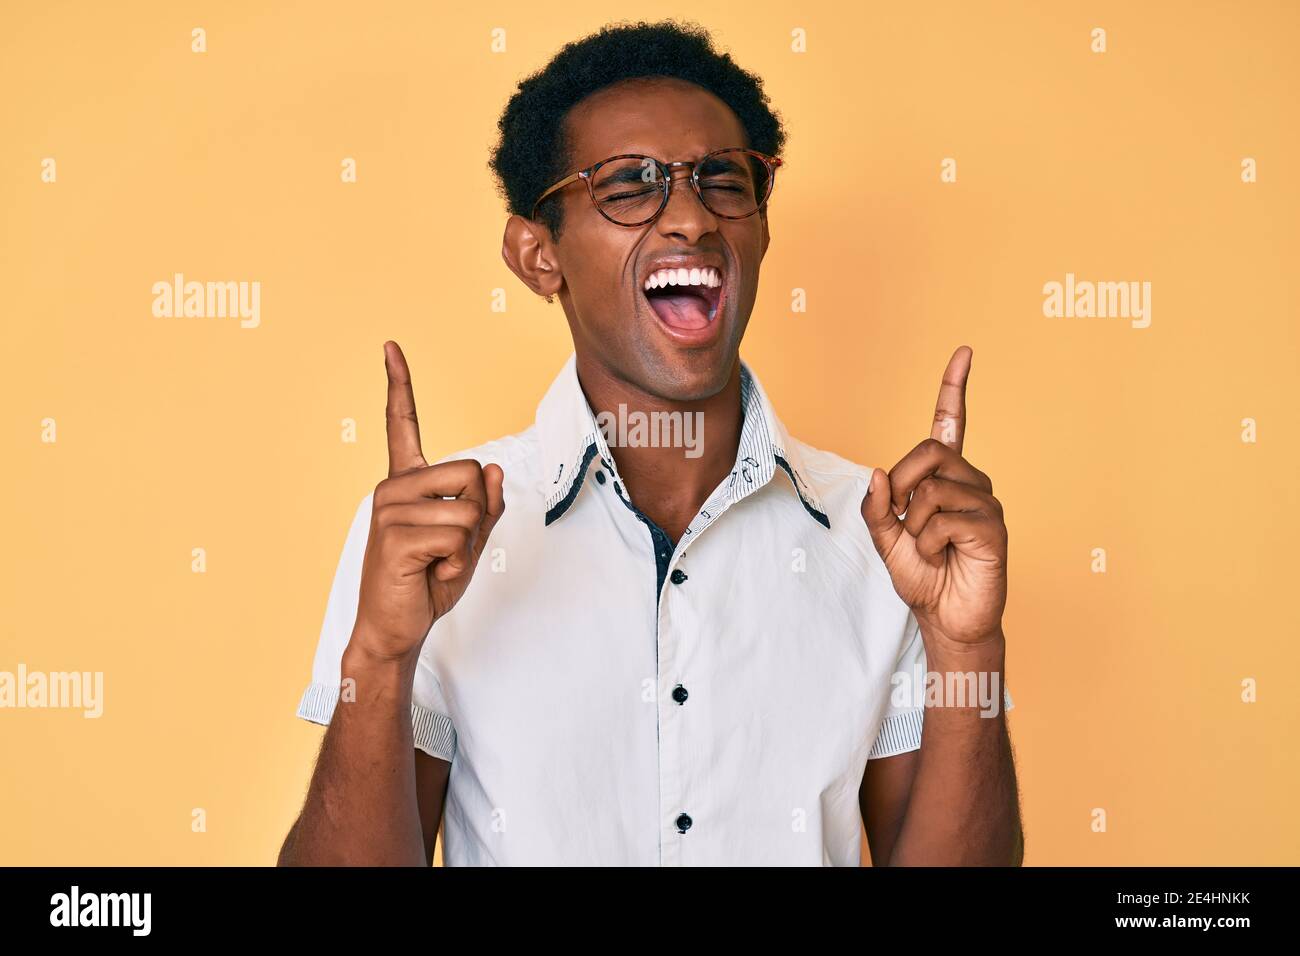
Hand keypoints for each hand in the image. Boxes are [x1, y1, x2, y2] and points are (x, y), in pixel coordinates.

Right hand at [350, 341, 505, 663]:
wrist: (396, 629)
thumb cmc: (428, 583)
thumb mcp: (469, 543)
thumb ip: (485, 507)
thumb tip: (496, 471)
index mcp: (407, 483)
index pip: (402, 424)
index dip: (399, 385)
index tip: (390, 345)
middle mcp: (393, 487)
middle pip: (473, 471)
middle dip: (479, 514)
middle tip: (448, 548)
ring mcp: (389, 508)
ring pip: (470, 507)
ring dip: (468, 544)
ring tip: (436, 563)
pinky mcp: (394, 534)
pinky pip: (458, 533)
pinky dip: (458, 560)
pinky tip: (430, 573)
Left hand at [860, 346, 1006, 645]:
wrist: (946, 619)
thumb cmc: (923, 577)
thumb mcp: (885, 540)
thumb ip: (877, 508)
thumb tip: (879, 474)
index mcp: (945, 479)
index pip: (951, 424)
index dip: (955, 388)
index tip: (965, 352)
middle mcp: (970, 483)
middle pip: (928, 451)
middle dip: (901, 485)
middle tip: (900, 518)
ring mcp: (985, 504)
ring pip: (932, 488)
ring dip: (913, 523)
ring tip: (928, 548)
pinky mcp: (993, 529)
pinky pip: (944, 519)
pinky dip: (927, 542)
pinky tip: (940, 557)